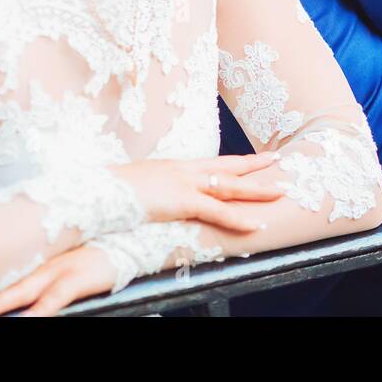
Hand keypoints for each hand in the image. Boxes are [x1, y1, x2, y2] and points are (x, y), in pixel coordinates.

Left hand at [0, 244, 116, 316]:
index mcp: (40, 259)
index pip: (6, 273)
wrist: (127, 238)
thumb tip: (24, 274)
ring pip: (22, 290)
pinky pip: (53, 300)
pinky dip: (38, 310)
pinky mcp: (75, 280)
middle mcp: (44, 264)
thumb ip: (44, 262)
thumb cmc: (97, 250)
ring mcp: (59, 271)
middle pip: (7, 282)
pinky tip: (26, 318)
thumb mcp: (66, 254)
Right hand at [120, 152, 283, 230]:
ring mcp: (186, 184)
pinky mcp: (183, 202)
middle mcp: (185, 170)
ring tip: (281, 191)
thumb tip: (161, 194)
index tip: (254, 156)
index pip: (213, 162)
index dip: (235, 160)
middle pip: (228, 166)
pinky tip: (256, 224)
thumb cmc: (114, 191)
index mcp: (176, 166)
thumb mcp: (141, 184)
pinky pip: (218, 213)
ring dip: (258, 190)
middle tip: (278, 159)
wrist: (100, 191)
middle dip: (255, 164)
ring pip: (231, 187)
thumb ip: (157, 188)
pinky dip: (239, 219)